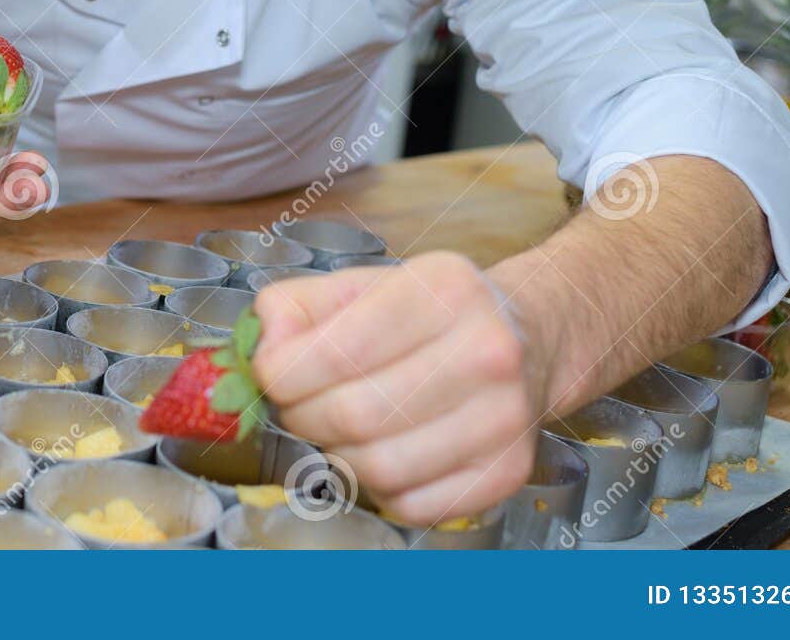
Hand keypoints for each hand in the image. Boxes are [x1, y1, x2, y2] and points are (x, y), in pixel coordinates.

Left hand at [250, 252, 551, 524]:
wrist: (529, 336)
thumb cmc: (432, 312)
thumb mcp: (367, 284)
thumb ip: (299, 305)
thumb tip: (260, 348)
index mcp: (444, 291)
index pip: (336, 352)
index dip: (282, 375)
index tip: (270, 376)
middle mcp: (485, 352)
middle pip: (353, 416)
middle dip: (304, 416)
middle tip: (300, 405)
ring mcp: (503, 418)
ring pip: (378, 467)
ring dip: (338, 455)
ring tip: (342, 429)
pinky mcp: (508, 472)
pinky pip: (412, 504)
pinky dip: (380, 489)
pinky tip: (385, 453)